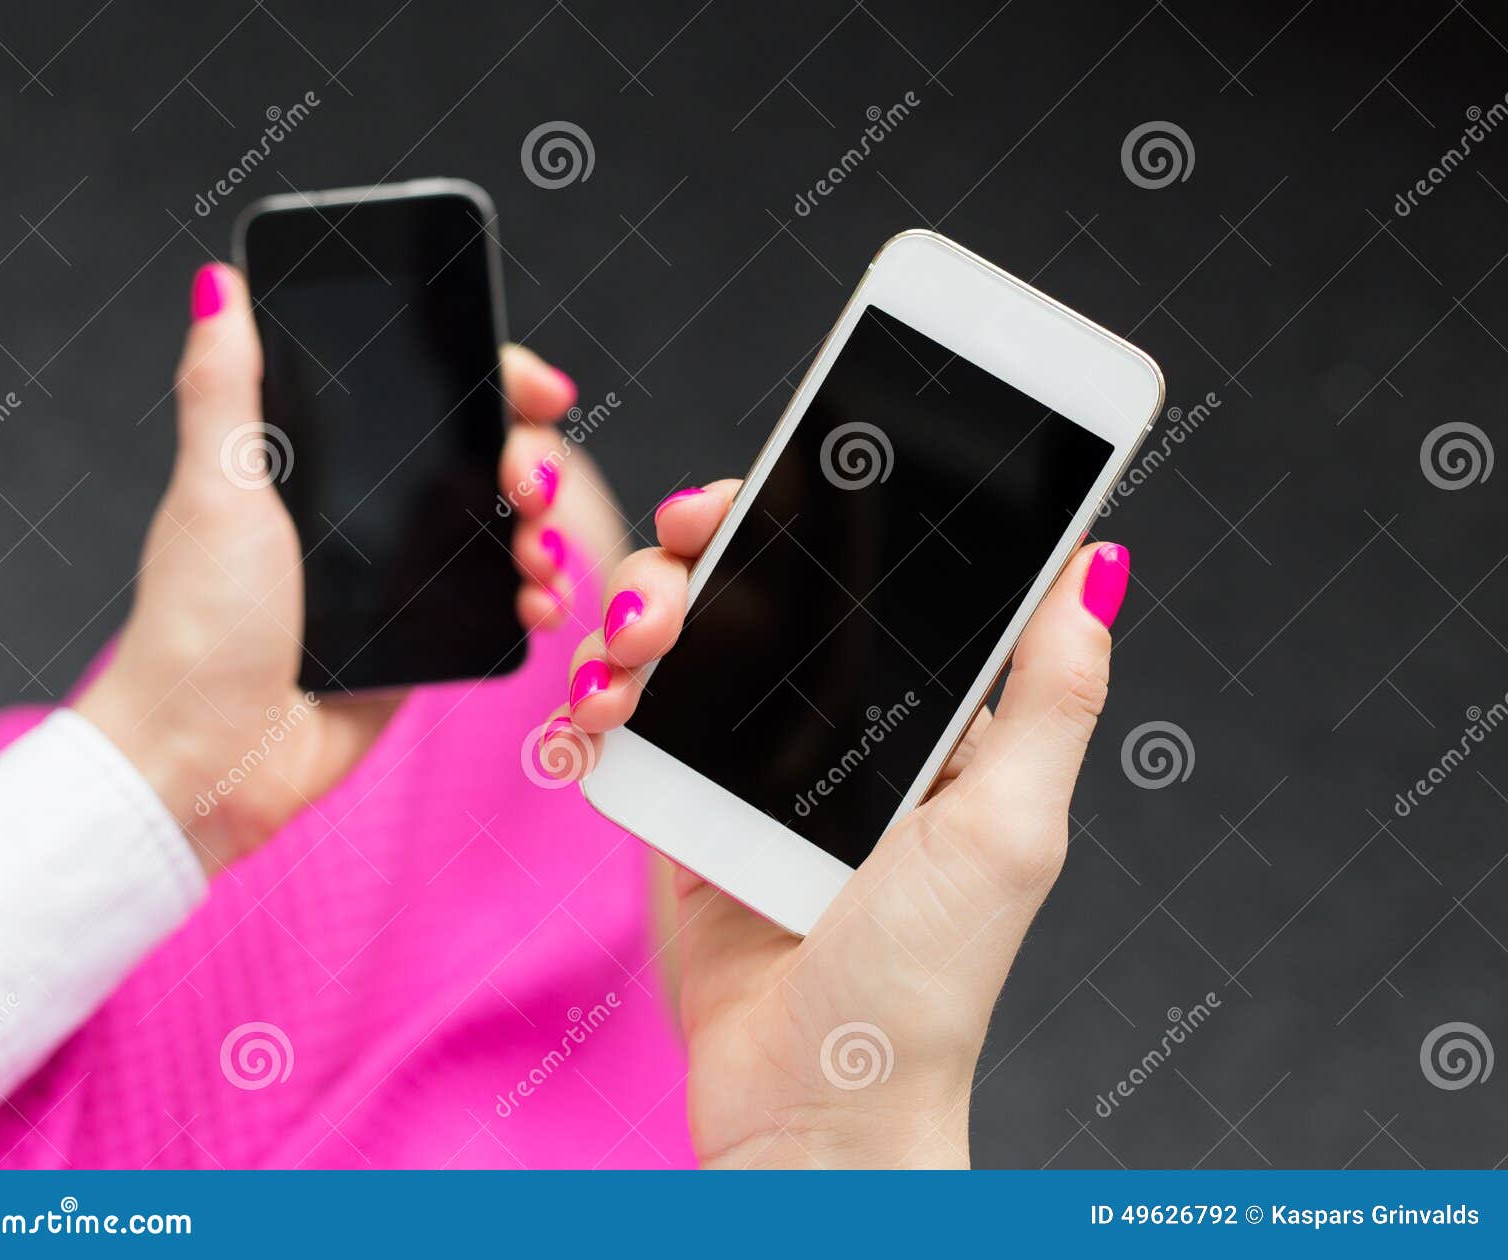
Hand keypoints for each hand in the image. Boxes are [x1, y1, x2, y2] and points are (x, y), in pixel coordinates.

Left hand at [75, 263, 586, 875]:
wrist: (209, 760)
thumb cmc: (197, 628)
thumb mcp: (214, 494)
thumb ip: (225, 391)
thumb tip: (219, 286)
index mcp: (315, 463)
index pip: (421, 394)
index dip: (490, 381)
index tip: (537, 387)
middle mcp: (365, 512)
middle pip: (479, 460)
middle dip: (530, 463)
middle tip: (528, 487)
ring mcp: (399, 577)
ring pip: (501, 531)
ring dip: (542, 533)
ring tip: (540, 555)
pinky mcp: (421, 638)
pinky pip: (496, 605)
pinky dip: (532, 600)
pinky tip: (538, 605)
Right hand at [542, 482, 1131, 1167]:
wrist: (807, 1109)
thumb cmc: (923, 984)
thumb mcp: (1009, 830)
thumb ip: (1051, 698)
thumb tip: (1098, 564)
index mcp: (924, 718)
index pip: (872, 575)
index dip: (824, 507)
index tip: (782, 468)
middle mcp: (835, 728)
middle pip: (759, 587)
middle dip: (707, 550)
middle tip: (685, 551)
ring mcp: (749, 767)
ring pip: (682, 640)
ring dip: (638, 619)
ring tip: (628, 659)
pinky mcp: (680, 811)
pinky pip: (627, 724)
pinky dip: (597, 704)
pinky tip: (596, 715)